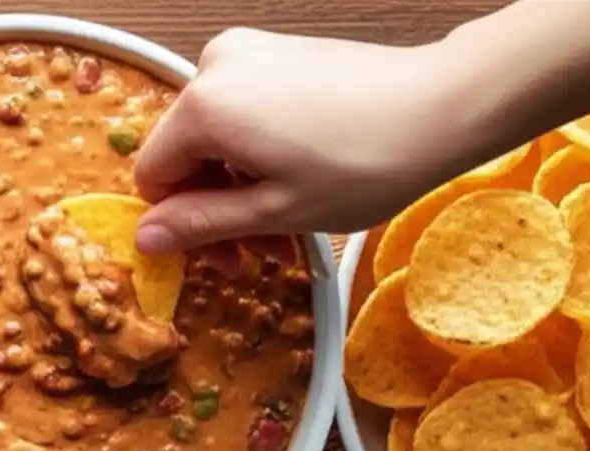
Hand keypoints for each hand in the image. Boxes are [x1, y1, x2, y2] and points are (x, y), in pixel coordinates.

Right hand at [134, 28, 458, 253]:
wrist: (444, 106)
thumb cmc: (367, 161)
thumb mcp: (275, 211)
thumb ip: (200, 224)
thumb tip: (145, 238)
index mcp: (204, 107)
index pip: (153, 176)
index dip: (178, 226)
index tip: (222, 257)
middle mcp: (215, 67)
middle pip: (185, 156)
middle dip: (217, 210)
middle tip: (258, 254)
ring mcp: (248, 54)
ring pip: (217, 139)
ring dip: (242, 189)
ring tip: (288, 228)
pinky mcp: (276, 53)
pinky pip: (244, 113)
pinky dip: (259, 155)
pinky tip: (296, 187)